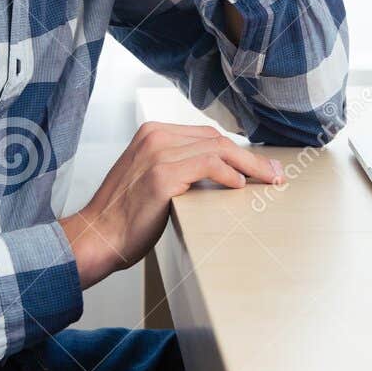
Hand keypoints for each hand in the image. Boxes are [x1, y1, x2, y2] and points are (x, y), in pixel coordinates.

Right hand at [58, 121, 283, 287]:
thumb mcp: (149, 179)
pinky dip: (229, 174)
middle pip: (216, 138)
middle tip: (274, 173)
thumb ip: (177, 167)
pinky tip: (239, 186)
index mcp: (151, 133)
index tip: (260, 166)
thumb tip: (219, 173)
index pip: (206, 135)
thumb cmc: (124, 216)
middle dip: (250, 156)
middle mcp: (154, 137)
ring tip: (268, 180)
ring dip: (250, 165)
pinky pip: (208, 165)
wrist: (97, 237)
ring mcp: (157, 154)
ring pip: (218, 149)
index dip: (237, 150)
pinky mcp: (161, 175)